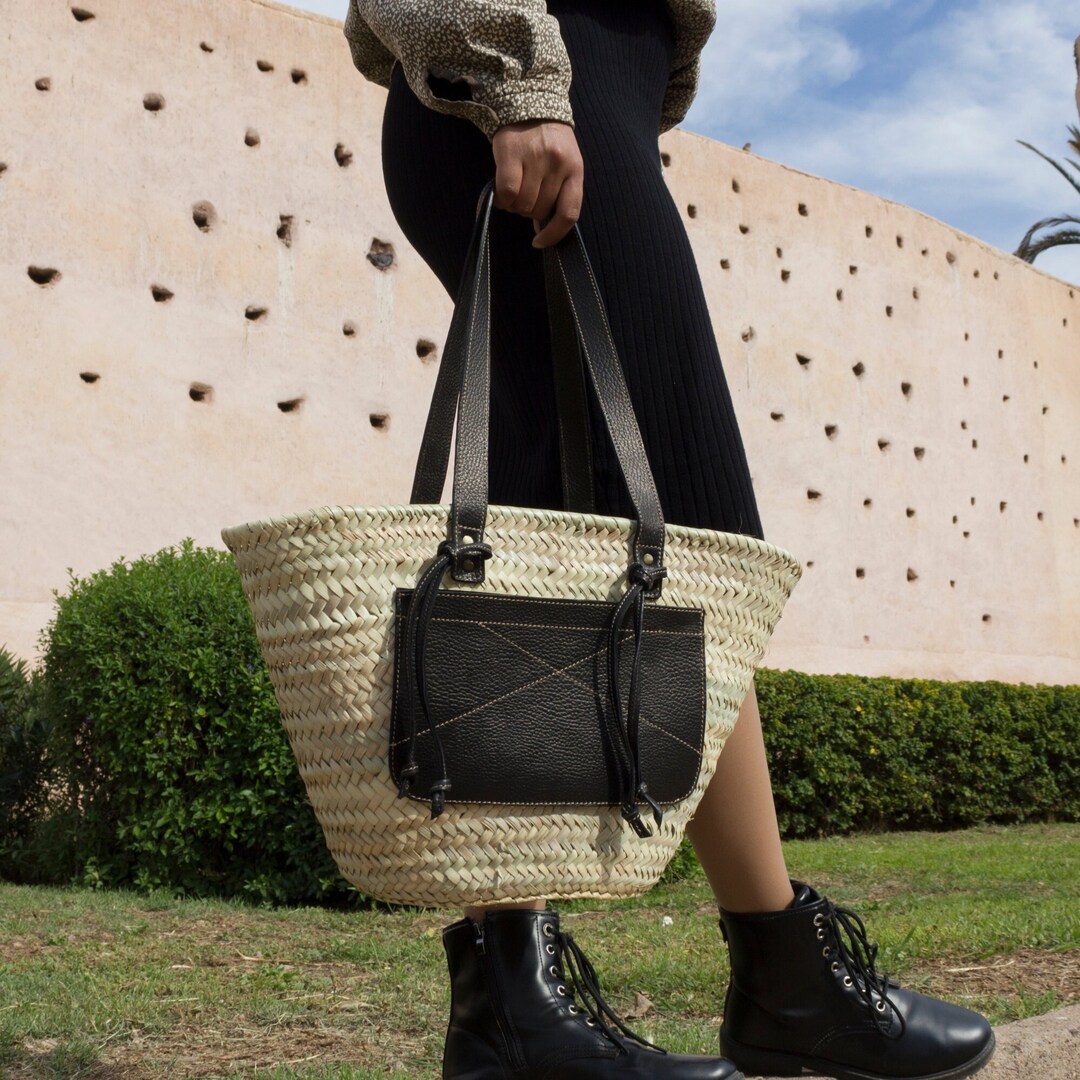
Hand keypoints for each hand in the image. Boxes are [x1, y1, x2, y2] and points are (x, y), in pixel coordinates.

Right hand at [491, 119, 583, 247]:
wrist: (529, 100)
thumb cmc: (547, 139)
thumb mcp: (563, 162)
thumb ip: (558, 192)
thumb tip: (542, 227)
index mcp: (575, 169)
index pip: (569, 213)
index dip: (554, 234)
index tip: (540, 242)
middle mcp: (557, 164)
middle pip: (540, 210)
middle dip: (530, 211)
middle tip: (525, 196)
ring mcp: (535, 157)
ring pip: (522, 204)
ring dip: (514, 206)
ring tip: (514, 190)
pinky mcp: (512, 153)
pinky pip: (507, 192)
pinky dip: (502, 200)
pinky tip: (502, 194)